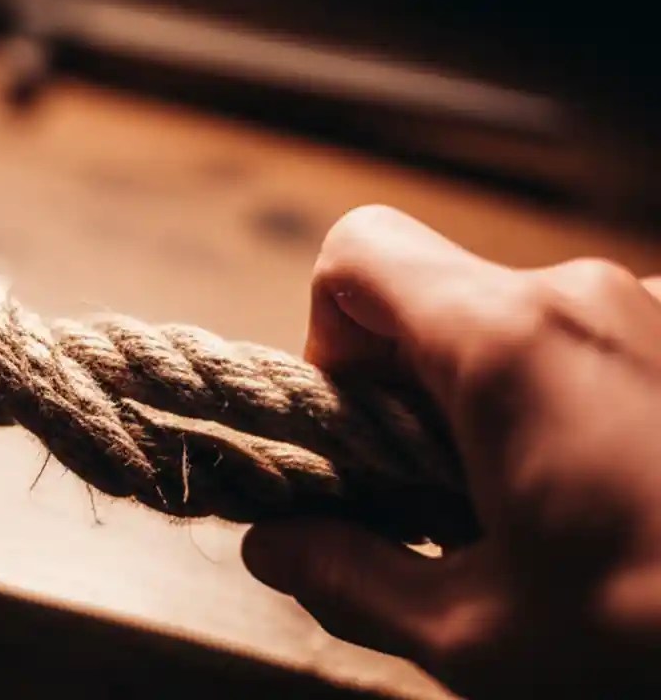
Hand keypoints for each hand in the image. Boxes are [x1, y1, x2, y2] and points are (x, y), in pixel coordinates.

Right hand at [243, 206, 660, 695]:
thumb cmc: (657, 640)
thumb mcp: (478, 636)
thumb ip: (350, 579)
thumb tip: (273, 549)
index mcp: (508, 343)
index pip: (358, 253)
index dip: (328, 337)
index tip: (362, 434)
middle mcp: (585, 297)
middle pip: (435, 297)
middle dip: (408, 393)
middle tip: (442, 507)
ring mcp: (656, 313)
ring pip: (516, 327)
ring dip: (490, 407)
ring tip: (534, 519)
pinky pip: (591, 347)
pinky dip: (563, 409)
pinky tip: (606, 501)